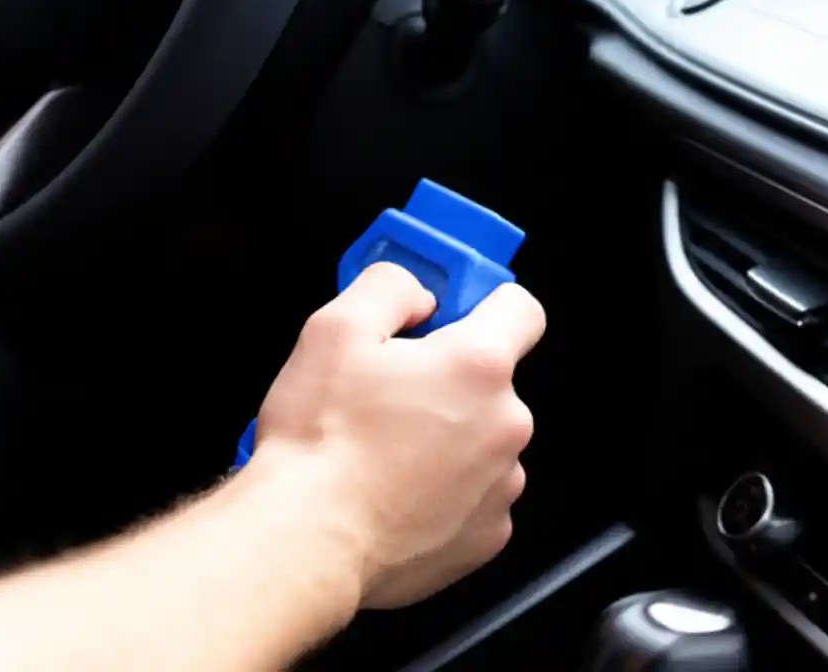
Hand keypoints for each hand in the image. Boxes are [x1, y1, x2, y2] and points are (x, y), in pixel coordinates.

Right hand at [250, 262, 544, 608]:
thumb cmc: (319, 444)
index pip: (520, 309)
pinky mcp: (485, 535)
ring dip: (442, 437)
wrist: (307, 540)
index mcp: (477, 367)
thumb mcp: (335, 329)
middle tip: (384, 392)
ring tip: (379, 449)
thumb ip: (389, 287)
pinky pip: (471, 495)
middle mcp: (504, 426)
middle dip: (443, 380)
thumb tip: (415, 293)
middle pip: (489, 382)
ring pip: (478, 440)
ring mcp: (500, 485)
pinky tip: (391, 488)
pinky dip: (439, 489)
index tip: (451, 312)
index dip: (482, 303)